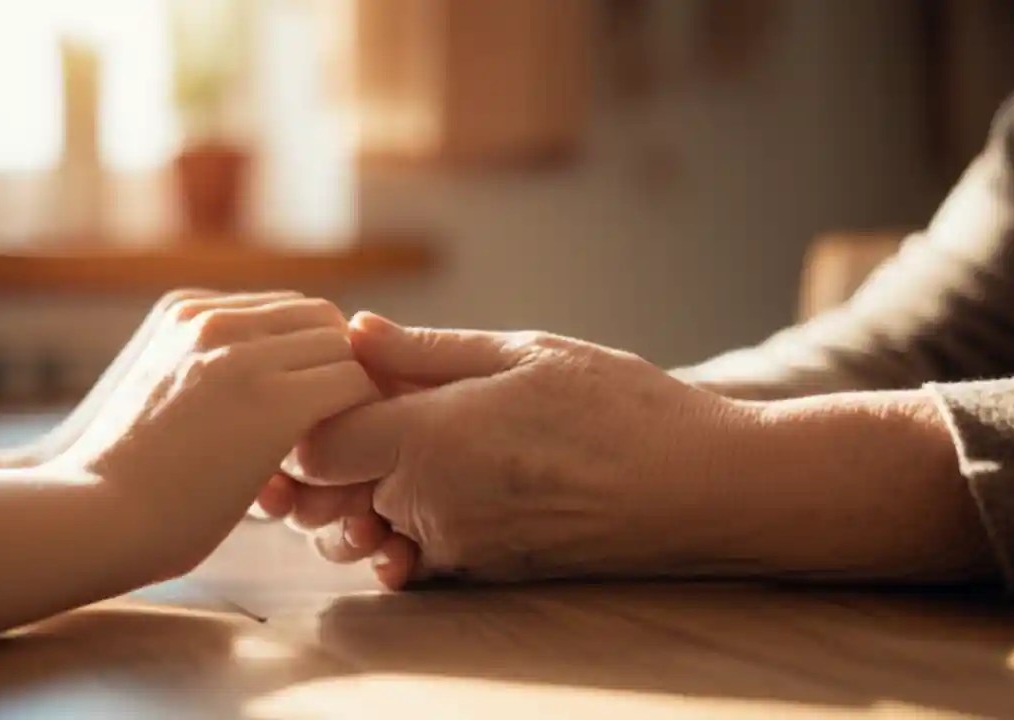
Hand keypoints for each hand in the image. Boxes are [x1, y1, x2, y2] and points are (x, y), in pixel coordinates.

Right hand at [53, 295, 378, 577]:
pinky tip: (343, 460)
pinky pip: (354, 385)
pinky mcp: (274, 401)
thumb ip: (200, 373)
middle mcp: (216, 318)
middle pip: (322, 319)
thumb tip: (245, 394)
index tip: (311, 402)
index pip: (286, 310)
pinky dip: (360, 418)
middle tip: (336, 421)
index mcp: (186, 310)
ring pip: (345, 348)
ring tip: (339, 443)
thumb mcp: (154, 394)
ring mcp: (245, 356)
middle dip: (335, 364)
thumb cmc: (116, 479)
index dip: (308, 355)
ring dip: (350, 392)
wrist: (90, 516)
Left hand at [272, 313, 761, 587]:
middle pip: (330, 491)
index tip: (347, 384)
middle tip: (379, 409)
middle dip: (335, 455)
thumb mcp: (522, 353)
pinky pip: (414, 556)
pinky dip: (408, 528)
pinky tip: (447, 489)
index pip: (315, 444)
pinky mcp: (481, 575)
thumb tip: (357, 332)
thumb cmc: (620, 408)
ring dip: (368, 493)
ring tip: (417, 445)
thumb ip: (425, 351)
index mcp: (429, 441)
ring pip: (367, 526)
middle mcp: (428, 507)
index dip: (316, 413)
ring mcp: (454, 550)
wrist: (698, 489)